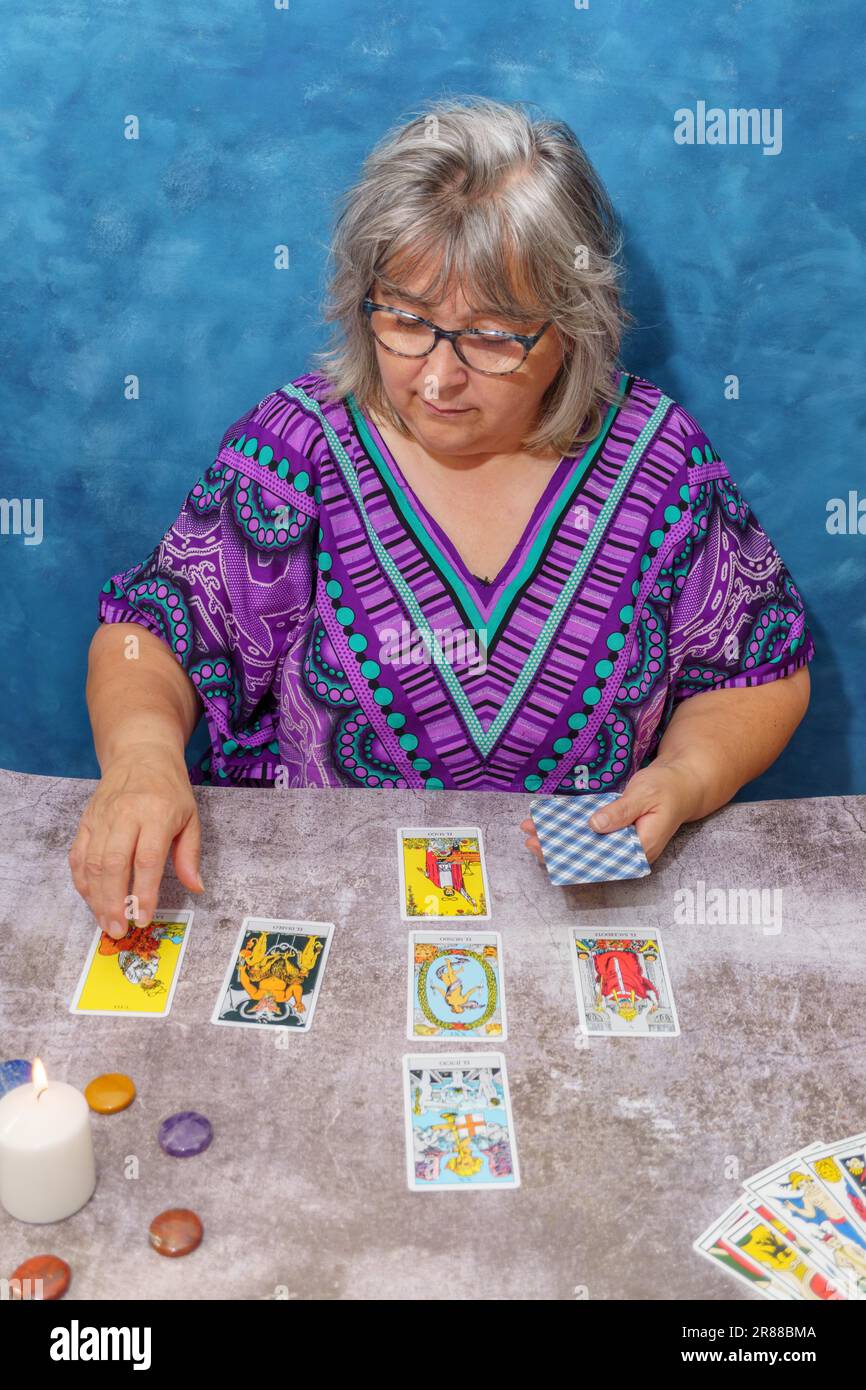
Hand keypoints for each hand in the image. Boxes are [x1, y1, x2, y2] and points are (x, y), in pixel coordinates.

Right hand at [68, 741, 203, 937]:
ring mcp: (102, 817)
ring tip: (105, 922)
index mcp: (157, 813)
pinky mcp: (86, 820)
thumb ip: (190, 854)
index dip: (144, 892)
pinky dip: (82, 881)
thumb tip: (196, 888)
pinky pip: (78, 855)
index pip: (147, 859)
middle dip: (113, 901)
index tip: (143, 918)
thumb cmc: (170, 788)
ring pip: (92, 863)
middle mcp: (126, 815)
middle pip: (113, 864)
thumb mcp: (191, 817)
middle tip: (117, 929)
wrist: (140, 753)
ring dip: (96, 897)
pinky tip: (90, 899)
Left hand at [520, 761, 700, 867]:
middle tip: (530, 839)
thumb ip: (620, 812)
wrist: (683, 783)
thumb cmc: (668, 788)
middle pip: (589, 858)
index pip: (601, 863)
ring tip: (532, 830)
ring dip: (560, 839)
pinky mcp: (617, 831)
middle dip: (557, 851)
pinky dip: (571, 828)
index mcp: (641, 850)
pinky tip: (551, 822)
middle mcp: (630, 852)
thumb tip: (594, 825)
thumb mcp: (644, 796)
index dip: (572, 860)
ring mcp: (622, 843)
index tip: (547, 851)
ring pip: (586, 846)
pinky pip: (591, 834)